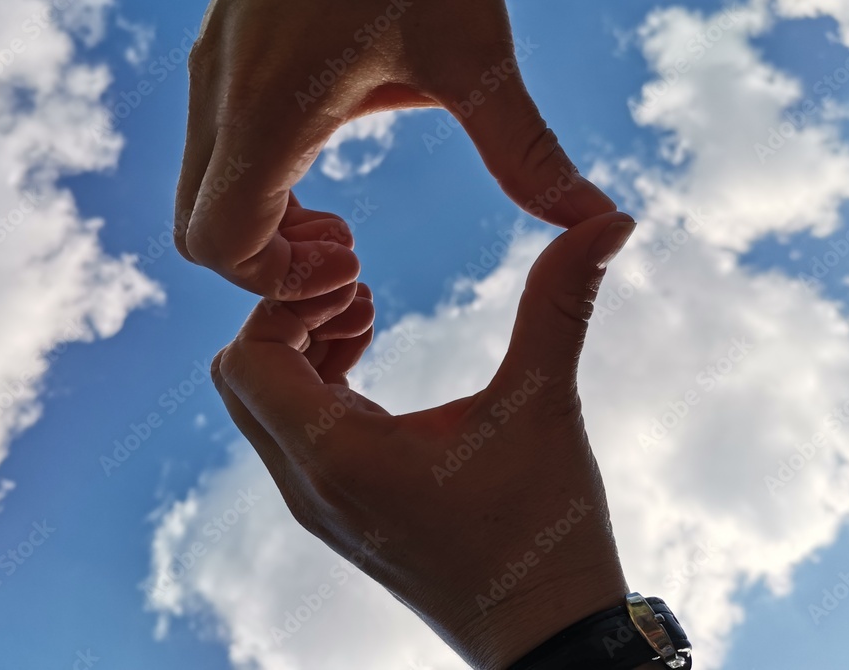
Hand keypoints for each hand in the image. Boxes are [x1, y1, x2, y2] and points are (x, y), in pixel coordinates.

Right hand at [176, 0, 615, 298]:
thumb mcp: (476, 53)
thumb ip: (527, 152)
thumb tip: (600, 221)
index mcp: (268, 104)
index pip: (218, 243)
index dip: (278, 282)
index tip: (354, 262)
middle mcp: (220, 92)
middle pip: (196, 231)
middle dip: (269, 266)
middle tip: (351, 253)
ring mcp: (212, 68)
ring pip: (202, 190)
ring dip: (265, 226)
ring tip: (342, 223)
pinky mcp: (225, 50)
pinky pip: (216, 149)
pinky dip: (259, 185)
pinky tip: (322, 163)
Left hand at [211, 211, 637, 667]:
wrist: (545, 636)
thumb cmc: (543, 531)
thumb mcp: (545, 405)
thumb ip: (561, 302)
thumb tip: (609, 219)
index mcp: (338, 457)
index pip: (247, 358)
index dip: (288, 305)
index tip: (359, 283)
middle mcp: (308, 485)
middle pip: (239, 378)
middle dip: (288, 322)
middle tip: (361, 297)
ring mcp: (318, 506)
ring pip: (260, 407)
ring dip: (299, 354)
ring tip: (369, 323)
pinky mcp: (337, 513)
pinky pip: (289, 435)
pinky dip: (313, 390)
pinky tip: (372, 367)